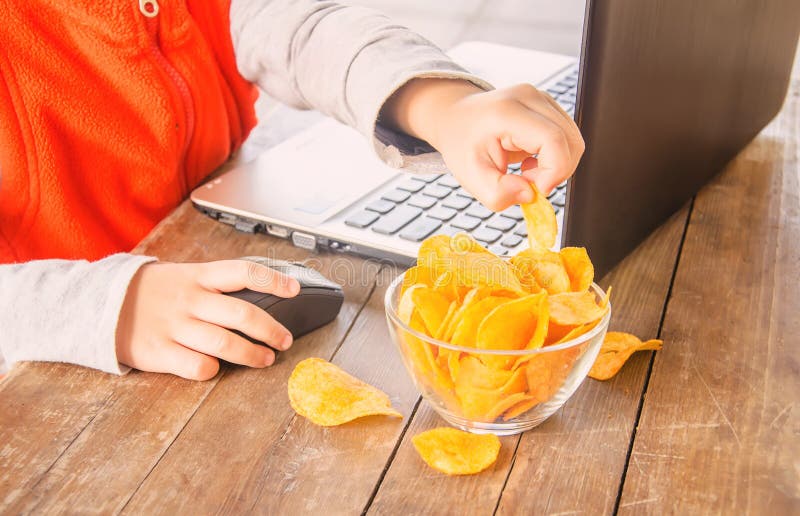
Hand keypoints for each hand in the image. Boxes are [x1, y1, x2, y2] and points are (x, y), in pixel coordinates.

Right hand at [116, 260, 299, 379]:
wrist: (98, 304)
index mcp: (198, 276)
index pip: (244, 272)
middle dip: (271, 330)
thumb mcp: (182, 275)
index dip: (274, 279)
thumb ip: (216, 284)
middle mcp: (189, 299)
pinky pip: (198, 366)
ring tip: (265, 359)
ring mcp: (174, 326)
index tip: (295, 290)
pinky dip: (212, 370)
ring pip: (226, 344)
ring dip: (253, 354)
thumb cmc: (152, 292)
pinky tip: (215, 368)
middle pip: (243, 314)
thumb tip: (261, 293)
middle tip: (284, 341)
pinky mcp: (160, 352)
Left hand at [382, 78, 584, 210]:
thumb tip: (529, 195)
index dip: (554, 171)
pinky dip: (554, 157)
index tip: (536, 190)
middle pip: (570, 140)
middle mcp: (530, 98)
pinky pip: (566, 137)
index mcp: (508, 112)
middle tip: (526, 183)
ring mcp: (542, 98)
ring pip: (572, 140)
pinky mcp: (548, 105)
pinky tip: (530, 160)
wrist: (454, 116)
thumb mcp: (470, 176)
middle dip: (556, 172)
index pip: (552, 139)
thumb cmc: (461, 142)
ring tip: (525, 171)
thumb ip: (497, 194)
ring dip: (556, 165)